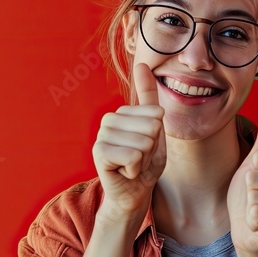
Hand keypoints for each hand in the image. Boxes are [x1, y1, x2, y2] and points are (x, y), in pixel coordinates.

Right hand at [92, 63, 166, 221]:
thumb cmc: (144, 164)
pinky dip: (136, 170)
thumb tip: (143, 62)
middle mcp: (109, 120)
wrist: (132, 193)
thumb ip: (149, 98)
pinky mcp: (99, 153)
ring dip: (144, 161)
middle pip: (151, 127)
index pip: (156, 114)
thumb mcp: (155, 130)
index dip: (158, 136)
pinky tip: (125, 172)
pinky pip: (134, 156)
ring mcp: (101, 136)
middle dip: (151, 149)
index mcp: (122, 113)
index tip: (146, 148)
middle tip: (138, 160)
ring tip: (131, 166)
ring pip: (144, 143)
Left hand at [227, 101, 257, 254]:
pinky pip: (256, 211)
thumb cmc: (251, 190)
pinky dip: (251, 217)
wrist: (245, 225)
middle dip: (249, 187)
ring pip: (254, 194)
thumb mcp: (255, 159)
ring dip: (250, 203)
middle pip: (255, 175)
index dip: (252, 168)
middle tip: (257, 195)